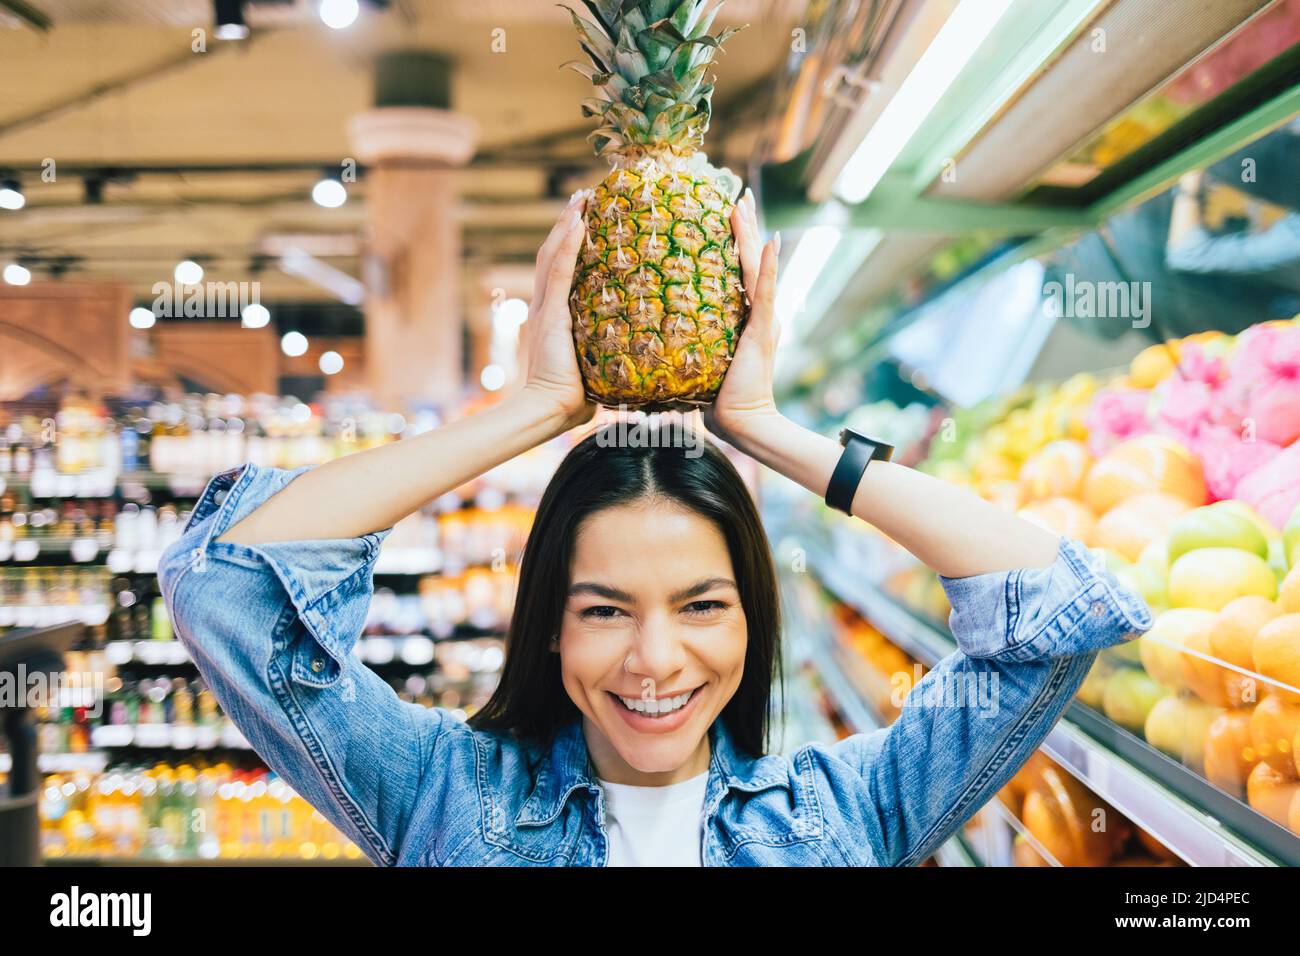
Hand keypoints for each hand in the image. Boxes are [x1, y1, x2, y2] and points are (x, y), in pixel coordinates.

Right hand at [519, 191, 595, 430]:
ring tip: (580, 199)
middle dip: (567, 224)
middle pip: (552, 254)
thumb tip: (638, 348)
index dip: (568, 244)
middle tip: (583, 198)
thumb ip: (607, 350)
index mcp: (554, 317)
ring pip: (553, 255)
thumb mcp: (594, 364)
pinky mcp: (551, 315)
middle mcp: (546, 307)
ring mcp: (546, 309)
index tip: (584, 219)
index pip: (559, 271)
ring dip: (566, 224)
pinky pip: (558, 272)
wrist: (552, 410)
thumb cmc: (577, 397)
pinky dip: (566, 245)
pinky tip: (578, 222)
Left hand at [704, 188, 781, 444]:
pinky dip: (768, 266)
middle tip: (738, 194)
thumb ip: (688, 345)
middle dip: (744, 227)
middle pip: (748, 261)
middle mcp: (756, 313)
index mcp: (742, 317)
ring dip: (751, 234)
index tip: (725, 214)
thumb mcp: (699, 362)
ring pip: (755, 268)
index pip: (736, 272)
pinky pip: (764, 292)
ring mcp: (761, 320)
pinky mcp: (762, 330)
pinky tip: (771, 242)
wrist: (741, 421)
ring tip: (745, 204)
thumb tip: (657, 338)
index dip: (733, 243)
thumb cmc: (717, 399)